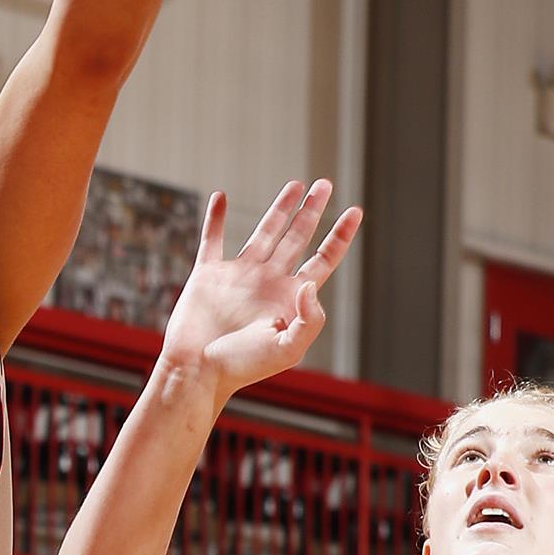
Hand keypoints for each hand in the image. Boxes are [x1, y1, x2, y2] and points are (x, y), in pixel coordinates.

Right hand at [159, 179, 361, 403]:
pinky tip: (221, 198)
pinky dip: (215, 217)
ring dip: (279, 208)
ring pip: (264, 232)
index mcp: (289, 298)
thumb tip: (309, 282)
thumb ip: (309, 319)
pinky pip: (212, 239)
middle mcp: (267, 281)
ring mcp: (238, 276)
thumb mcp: (288, 349)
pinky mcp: (207, 274)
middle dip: (312, 211)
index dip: (340, 236)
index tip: (356, 211)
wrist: (197, 370)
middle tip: (325, 184)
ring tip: (296, 185)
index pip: (322, 260)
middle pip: (297, 238)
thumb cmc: (242, 367)